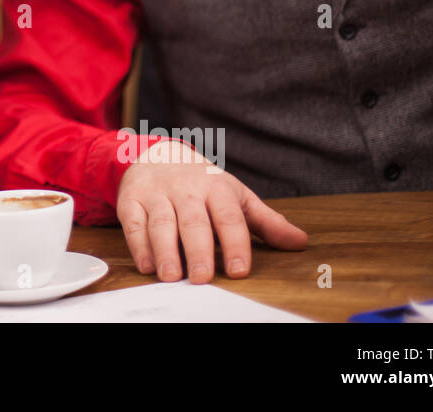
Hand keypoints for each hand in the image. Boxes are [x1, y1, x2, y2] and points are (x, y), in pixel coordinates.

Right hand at [116, 139, 307, 282]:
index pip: (228, 217)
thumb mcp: (236, 194)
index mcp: (216, 187)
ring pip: (161, 223)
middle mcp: (186, 189)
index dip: (235, 244)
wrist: (157, 153)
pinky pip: (133, 223)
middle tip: (203, 278)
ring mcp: (157, 193)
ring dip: (165, 250)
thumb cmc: (202, 182)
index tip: (239, 270)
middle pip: (193, 222)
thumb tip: (301, 242)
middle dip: (198, 250)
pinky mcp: (131, 199)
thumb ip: (266, 221)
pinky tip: (147, 265)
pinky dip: (139, 245)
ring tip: (172, 276)